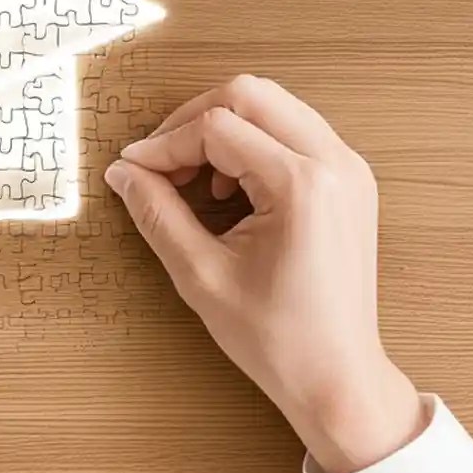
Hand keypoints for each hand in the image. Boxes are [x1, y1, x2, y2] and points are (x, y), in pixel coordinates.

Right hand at [104, 75, 423, 472]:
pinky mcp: (349, 181)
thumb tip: (123, 172)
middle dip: (193, 120)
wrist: (338, 377)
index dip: (165, 145)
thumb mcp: (200, 275)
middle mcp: (334, 164)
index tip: (133, 169)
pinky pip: (293, 131)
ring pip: (273, 105)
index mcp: (302, 186)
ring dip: (224, 128)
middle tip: (161, 163)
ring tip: (193, 177)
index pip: (216, 127)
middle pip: (250, 94)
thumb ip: (157, 212)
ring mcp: (349, 169)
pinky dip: (252, 143)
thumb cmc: (279, 339)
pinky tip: (229, 187)